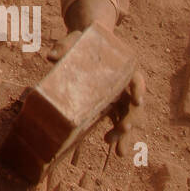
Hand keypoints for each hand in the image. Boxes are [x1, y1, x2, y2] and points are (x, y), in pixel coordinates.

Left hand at [47, 30, 144, 157]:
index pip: (136, 78)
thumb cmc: (82, 41)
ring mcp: (120, 95)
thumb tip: (50, 56)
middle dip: (131, 117)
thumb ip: (64, 46)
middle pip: (133, 103)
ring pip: (127, 116)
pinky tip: (113, 147)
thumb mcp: (73, 40)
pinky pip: (118, 121)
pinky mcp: (112, 104)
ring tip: (118, 150)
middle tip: (124, 129)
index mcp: (123, 66)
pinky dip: (117, 134)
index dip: (138, 89)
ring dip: (124, 133)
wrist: (84, 44)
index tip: (137, 101)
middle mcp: (125, 83)